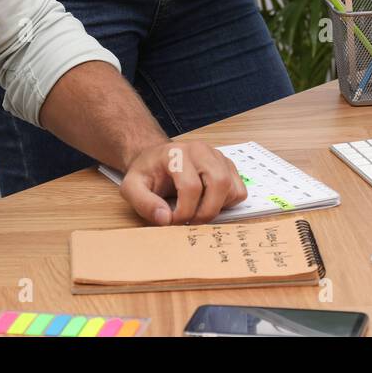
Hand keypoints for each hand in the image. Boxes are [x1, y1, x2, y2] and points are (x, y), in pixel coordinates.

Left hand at [118, 140, 248, 224]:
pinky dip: (227, 203)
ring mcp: (217, 156)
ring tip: (197, 212)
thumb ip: (144, 203)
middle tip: (191, 222)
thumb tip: (165, 219)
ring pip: (232, 188)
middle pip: (219, 183)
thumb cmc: (147, 173)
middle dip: (206, 212)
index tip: (173, 220)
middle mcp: (201, 150)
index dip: (184, 212)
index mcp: (177, 153)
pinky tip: (208, 202)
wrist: (157, 159)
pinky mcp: (228, 166)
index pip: (191, 186)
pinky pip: (239, 190)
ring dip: (217, 208)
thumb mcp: (132, 187)